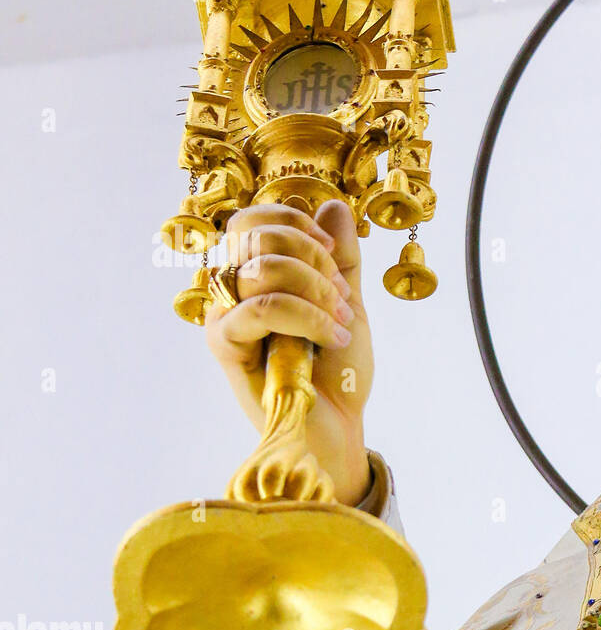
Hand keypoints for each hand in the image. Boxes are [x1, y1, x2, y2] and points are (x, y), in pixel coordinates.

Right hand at [205, 199, 374, 506]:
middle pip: (255, 233)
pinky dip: (307, 317)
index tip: (333, 256)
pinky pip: (259, 308)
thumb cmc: (336, 370)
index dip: (297, 225)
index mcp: (254, 273)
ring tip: (341, 322)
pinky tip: (331, 337)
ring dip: (316, 291)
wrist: (337, 424)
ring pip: (262, 269)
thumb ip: (341, 258)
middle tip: (342, 297)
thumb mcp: (348, 302)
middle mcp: (231, 289)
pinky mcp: (225, 345)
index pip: (254, 219)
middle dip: (313, 258)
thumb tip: (333, 205)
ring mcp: (224, 316)